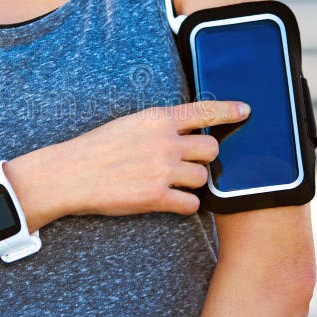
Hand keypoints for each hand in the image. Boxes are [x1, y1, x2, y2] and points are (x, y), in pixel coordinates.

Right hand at [50, 100, 250, 216]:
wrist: (71, 174)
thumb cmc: (96, 148)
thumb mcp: (130, 124)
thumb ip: (159, 126)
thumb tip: (184, 132)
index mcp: (157, 119)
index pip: (204, 111)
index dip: (229, 111)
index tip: (245, 111)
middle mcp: (165, 142)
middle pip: (211, 149)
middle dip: (204, 158)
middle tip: (188, 163)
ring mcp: (162, 170)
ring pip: (203, 178)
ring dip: (193, 183)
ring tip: (172, 183)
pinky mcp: (156, 197)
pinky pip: (191, 204)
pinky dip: (185, 205)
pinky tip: (171, 201)